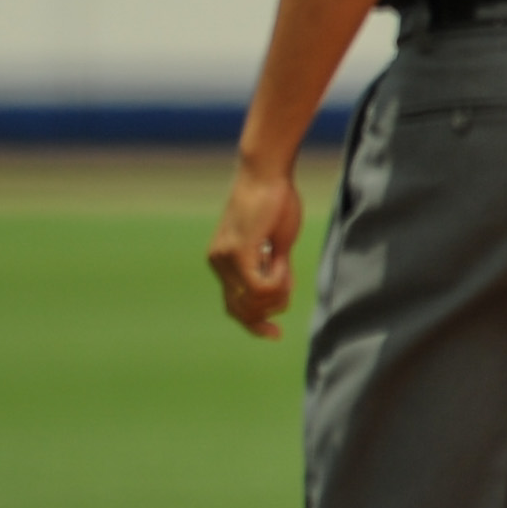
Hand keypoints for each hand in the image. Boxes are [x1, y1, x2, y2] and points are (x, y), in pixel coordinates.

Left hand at [207, 156, 304, 336]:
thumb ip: (274, 269)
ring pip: (253, 302)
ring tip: (285, 265)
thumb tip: (279, 295)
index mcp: (223, 261)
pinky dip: (278, 281)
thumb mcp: (277, 243)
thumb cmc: (275, 200)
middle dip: (273, 306)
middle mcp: (217, 263)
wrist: (267, 172)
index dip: (255, 325)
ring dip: (278, 292)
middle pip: (244, 311)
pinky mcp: (237, 252)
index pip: (234, 308)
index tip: (275, 335)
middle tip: (289, 280)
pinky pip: (259, 287)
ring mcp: (224, 259)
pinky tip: (282, 262)